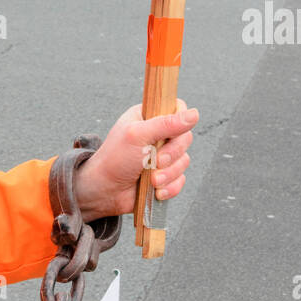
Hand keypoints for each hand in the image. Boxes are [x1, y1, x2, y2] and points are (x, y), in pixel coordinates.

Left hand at [74, 100, 198, 222]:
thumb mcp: (138, 135)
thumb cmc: (115, 159)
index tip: (169, 135)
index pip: (178, 109)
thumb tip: (194, 114)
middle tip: (156, 161)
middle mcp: (158, 134)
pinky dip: (170, 187)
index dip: (180, 121)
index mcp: (149, 117)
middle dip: (171, 155)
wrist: (105, 191)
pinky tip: (156, 190)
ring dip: (168, 174)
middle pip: (185, 138)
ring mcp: (162, 155)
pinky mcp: (165, 175)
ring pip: (184, 161)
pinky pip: (180, 180)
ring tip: (151, 179)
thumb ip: (166, 124)